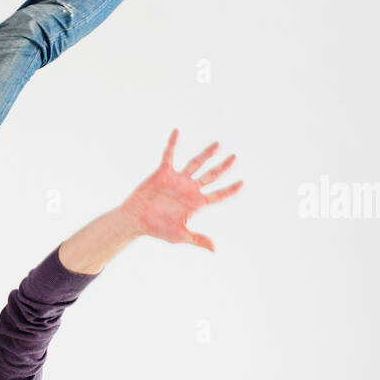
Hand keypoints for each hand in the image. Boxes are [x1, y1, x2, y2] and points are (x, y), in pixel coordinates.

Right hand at [122, 129, 242, 251]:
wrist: (136, 220)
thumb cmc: (157, 229)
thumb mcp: (179, 235)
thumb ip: (197, 239)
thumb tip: (215, 248)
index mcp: (196, 203)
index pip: (218, 195)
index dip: (231, 190)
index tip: (243, 183)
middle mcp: (189, 189)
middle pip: (211, 176)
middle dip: (224, 167)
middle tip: (235, 157)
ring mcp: (177, 180)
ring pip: (196, 163)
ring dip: (206, 154)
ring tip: (218, 145)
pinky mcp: (163, 172)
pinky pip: (169, 155)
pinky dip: (173, 143)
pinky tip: (177, 131)